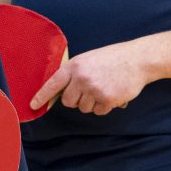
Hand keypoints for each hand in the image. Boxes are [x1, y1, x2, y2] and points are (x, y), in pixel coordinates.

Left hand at [30, 41, 151, 115]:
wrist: (137, 59)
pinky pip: (98, 112)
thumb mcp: (89, 59)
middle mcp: (81, 78)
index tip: (33, 105)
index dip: (42, 96)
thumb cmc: (113, 58)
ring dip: (92, 103)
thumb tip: (62, 91)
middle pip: (68, 102)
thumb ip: (75, 73)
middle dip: (76, 100)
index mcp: (74, 66)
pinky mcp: (106, 99)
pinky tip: (112, 93)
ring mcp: (94, 89)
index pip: (53, 84)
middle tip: (88, 90)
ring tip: (104, 87)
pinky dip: (104, 106)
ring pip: (83, 108)